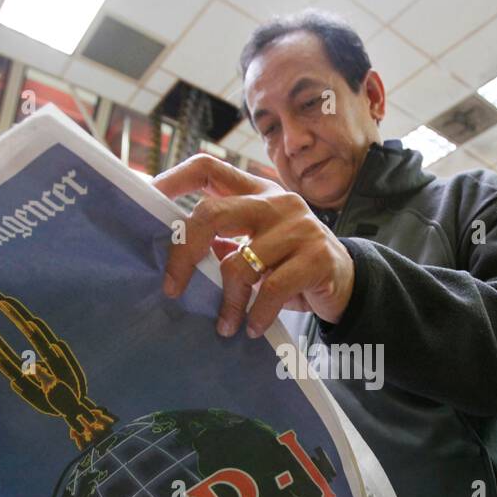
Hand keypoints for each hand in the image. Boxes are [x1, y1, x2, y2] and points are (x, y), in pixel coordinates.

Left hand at [151, 154, 355, 338]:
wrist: (348, 284)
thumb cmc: (291, 267)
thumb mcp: (257, 249)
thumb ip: (225, 243)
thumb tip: (177, 257)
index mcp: (257, 192)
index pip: (209, 168)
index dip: (174, 178)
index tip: (147, 197)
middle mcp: (277, 202)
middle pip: (213, 212)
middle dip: (184, 253)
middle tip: (173, 288)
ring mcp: (300, 227)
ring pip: (239, 264)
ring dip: (228, 302)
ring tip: (226, 325)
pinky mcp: (317, 258)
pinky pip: (271, 290)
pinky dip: (256, 314)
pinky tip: (252, 328)